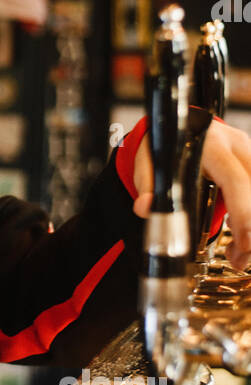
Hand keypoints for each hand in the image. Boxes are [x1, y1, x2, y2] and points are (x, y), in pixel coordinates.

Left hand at [132, 119, 250, 269]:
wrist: (174, 124)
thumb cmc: (161, 146)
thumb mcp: (148, 164)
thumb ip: (147, 186)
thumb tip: (144, 209)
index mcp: (210, 145)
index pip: (235, 180)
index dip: (243, 214)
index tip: (243, 244)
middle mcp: (234, 144)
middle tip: (239, 259)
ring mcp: (247, 150)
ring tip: (238, 251)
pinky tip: (239, 230)